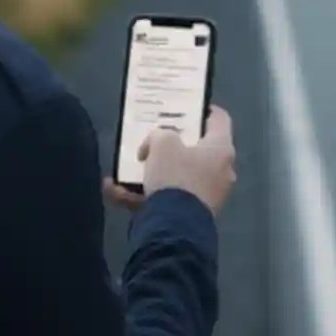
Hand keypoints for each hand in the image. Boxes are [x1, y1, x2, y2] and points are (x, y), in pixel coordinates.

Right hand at [103, 106, 236, 215]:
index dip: (204, 110)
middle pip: (197, 151)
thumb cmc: (176, 175)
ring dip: (151, 174)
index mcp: (221, 148)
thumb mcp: (162, 144)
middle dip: (172, 147)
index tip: (187, 109)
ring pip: (177, 178)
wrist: (175, 227)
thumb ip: (159, 135)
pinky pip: (169, 199)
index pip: (220, 119)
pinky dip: (145, 196)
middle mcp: (221, 171)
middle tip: (153, 141)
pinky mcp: (194, 215)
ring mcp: (209, 195)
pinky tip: (114, 193)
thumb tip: (155, 144)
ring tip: (122, 174)